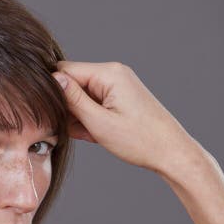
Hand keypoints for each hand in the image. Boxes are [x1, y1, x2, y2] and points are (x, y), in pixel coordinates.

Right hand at [52, 61, 198, 172]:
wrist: (171, 152)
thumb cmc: (140, 140)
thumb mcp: (99, 122)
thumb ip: (73, 99)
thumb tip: (53, 79)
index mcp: (109, 74)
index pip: (65, 71)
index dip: (53, 91)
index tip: (52, 114)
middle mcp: (113, 73)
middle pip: (72, 82)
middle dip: (67, 106)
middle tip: (74, 128)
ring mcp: (117, 85)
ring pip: (80, 95)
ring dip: (77, 115)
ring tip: (90, 133)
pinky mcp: (118, 96)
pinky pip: (92, 102)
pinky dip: (88, 118)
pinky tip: (95, 133)